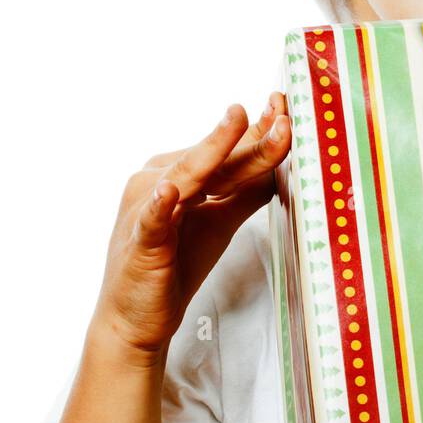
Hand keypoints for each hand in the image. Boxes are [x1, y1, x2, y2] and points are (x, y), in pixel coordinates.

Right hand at [90, 94, 291, 353]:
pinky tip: (169, 192)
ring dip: (215, 149)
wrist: (136, 318)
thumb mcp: (220, 222)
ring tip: (236, 119)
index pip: (223, 148)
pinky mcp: (141, 242)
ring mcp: (146, 209)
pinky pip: (151, 220)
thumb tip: (280, 167)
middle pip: (213, 158)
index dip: (256, 127)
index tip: (285, 105)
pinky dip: (159, 205)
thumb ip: (246, 193)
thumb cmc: (176, 265)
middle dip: (249, 133)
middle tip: (283, 113)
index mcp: (178, 174)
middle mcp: (158, 180)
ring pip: (188, 175)